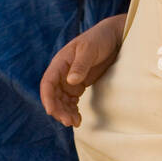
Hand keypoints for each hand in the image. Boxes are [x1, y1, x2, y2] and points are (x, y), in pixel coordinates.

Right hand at [40, 14, 126, 128]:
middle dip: (58, 109)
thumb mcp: (90, 49)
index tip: (51, 111)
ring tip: (75, 122)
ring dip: (65, 112)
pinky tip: (78, 119)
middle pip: (54, 95)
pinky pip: (71, 101)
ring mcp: (70, 80)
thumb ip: (80, 65)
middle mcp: (62, 73)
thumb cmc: (100, 39)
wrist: (114, 37)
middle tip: (69, 121)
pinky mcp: (79, 85)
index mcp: (60, 62)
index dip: (47, 97)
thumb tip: (70, 81)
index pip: (48, 82)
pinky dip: (72, 110)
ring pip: (62, 100)